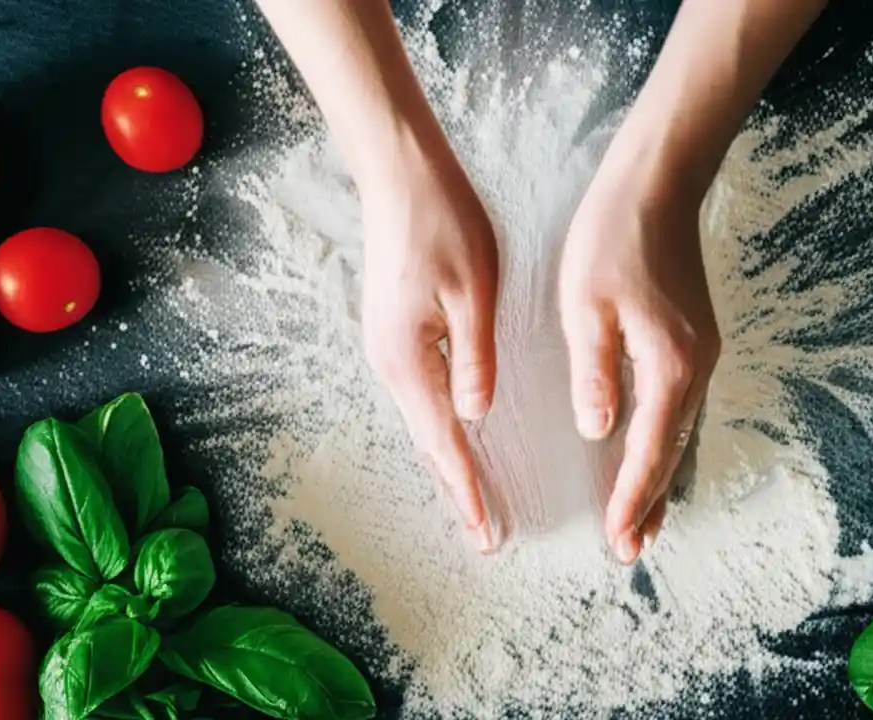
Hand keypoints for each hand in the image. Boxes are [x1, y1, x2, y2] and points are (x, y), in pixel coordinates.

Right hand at [359, 137, 499, 552]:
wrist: (399, 176)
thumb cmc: (443, 225)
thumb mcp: (474, 294)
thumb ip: (475, 359)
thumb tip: (475, 415)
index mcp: (409, 358)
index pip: (444, 441)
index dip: (467, 488)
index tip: (487, 531)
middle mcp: (389, 362)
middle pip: (426, 440)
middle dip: (456, 487)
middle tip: (485, 532)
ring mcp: (385, 346)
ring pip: (420, 420)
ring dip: (447, 460)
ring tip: (473, 498)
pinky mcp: (392, 330)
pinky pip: (418, 395)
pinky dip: (439, 427)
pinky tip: (455, 436)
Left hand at [560, 144, 720, 564]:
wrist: (658, 183)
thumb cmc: (614, 236)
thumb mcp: (586, 305)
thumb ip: (594, 373)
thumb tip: (599, 432)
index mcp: (669, 363)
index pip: (648, 449)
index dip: (632, 497)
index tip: (617, 538)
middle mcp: (696, 365)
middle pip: (675, 450)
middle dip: (651, 501)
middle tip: (632, 547)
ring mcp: (701, 352)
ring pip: (682, 432)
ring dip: (662, 477)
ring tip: (645, 520)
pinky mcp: (693, 339)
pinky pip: (683, 407)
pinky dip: (669, 441)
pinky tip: (655, 452)